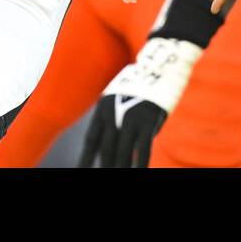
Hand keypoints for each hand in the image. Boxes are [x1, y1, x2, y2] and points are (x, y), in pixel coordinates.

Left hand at [78, 37, 201, 167]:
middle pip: (107, 150)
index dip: (86, 158)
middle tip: (106, 176)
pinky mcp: (148, 120)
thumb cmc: (141, 84)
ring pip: (123, 152)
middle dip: (107, 166)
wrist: (159, 65)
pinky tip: (139, 171)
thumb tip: (120, 145)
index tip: (81, 170)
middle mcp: (114, 114)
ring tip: (120, 176)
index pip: (92, 140)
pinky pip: (143, 148)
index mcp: (103, 108)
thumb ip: (117, 120)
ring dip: (122, 168)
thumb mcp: (121, 97)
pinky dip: (141, 163)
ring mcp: (131, 118)